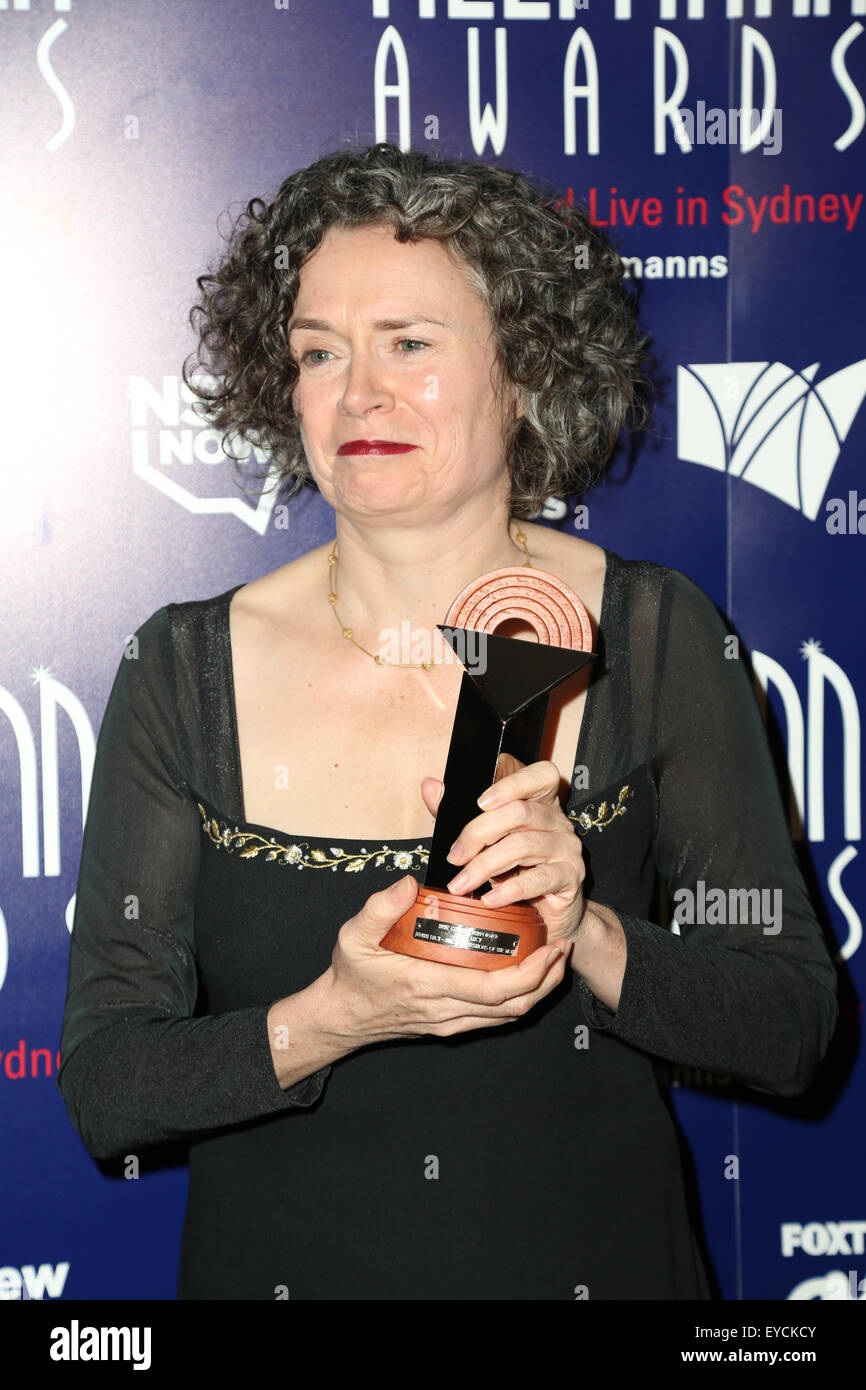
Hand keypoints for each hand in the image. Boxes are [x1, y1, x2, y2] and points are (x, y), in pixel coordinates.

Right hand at [321, 871, 570, 1047]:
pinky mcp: (451, 1025)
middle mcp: (446, 1011)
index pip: (493, 989)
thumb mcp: (354, 934)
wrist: (341, 1016)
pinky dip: (519, 998)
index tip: (551, 947)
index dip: (531, 973)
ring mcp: (450, 1022)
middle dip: (547, 980)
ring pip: (508, 1016)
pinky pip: (495, 1018)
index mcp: (428, 986)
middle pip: (513, 1006)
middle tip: (562, 947)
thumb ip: (380, 907)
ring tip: (553, 958)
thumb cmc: (351, 974)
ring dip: (538, 990)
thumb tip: (408, 883)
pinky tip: (526, 973)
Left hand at [421, 753, 586, 946]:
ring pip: (523, 845)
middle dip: (479, 833)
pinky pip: (539, 879)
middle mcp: (558, 821)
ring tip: (460, 884)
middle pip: (520, 812)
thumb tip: (430, 786)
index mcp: (541, 802)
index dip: (512, 783)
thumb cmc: (513, 872)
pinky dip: (509, 890)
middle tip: (455, 857)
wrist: (546, 915)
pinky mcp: (570, 877)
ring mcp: (568, 848)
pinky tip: (490, 900)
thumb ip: (458, 813)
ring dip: (485, 865)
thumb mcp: (484, 841)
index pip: (541, 776)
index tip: (480, 803)